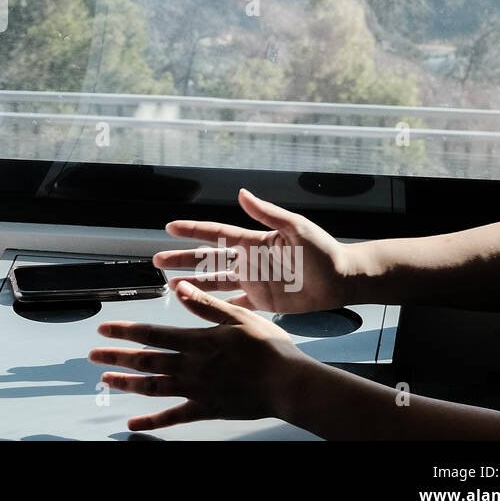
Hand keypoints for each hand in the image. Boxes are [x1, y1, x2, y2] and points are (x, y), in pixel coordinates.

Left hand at [89, 281, 317, 430]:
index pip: (152, 334)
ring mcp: (197, 390)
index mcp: (198, 341)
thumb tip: (177, 288)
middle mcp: (191, 366)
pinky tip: (133, 423)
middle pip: (145, 361)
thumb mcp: (239, 317)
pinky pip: (173, 417)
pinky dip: (151, 421)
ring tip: (105, 380)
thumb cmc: (269, 349)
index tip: (103, 329)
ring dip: (126, 383)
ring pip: (153, 388)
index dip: (125, 331)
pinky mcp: (206, 409)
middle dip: (116, 358)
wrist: (289, 385)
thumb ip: (205, 304)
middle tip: (93, 356)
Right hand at [152, 188, 356, 313]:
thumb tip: (241, 193)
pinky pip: (234, 304)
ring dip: (194, 283)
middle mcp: (249, 260)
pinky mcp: (262, 301)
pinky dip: (217, 306)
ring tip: (171, 284)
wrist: (341, 279)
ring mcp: (254, 281)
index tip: (170, 228)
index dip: (193, 231)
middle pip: (208, 259)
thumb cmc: (323, 250)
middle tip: (158, 260)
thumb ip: (267, 213)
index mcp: (254, 241)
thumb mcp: (295, 227)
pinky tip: (200, 307)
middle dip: (183, 259)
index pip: (216, 234)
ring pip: (215, 282)